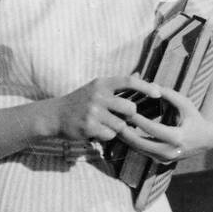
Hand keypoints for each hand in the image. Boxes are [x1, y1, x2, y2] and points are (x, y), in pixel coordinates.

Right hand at [44, 73, 160, 143]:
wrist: (53, 115)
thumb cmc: (79, 102)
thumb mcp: (95, 88)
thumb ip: (116, 85)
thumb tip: (139, 75)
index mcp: (101, 83)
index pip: (129, 81)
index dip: (146, 87)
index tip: (158, 94)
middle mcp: (97, 95)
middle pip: (130, 108)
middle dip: (129, 116)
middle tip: (119, 117)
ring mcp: (92, 112)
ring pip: (121, 124)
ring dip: (116, 128)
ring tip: (103, 124)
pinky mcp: (88, 127)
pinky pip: (110, 135)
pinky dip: (106, 136)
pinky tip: (95, 131)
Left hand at [121, 84, 212, 164]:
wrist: (206, 139)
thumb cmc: (193, 116)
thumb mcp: (184, 103)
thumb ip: (168, 94)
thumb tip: (150, 84)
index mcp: (179, 138)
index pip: (153, 129)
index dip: (138, 120)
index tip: (126, 110)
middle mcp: (171, 152)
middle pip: (141, 143)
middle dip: (125, 131)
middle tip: (113, 120)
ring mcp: (165, 159)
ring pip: (138, 149)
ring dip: (125, 138)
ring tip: (113, 125)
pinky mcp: (160, 162)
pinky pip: (141, 152)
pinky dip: (131, 142)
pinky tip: (121, 132)